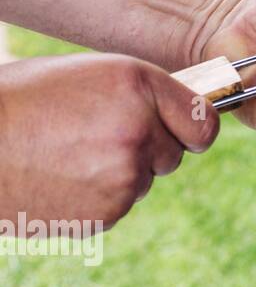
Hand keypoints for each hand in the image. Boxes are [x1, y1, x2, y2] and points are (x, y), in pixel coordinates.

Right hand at [0, 54, 218, 228]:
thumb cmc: (21, 102)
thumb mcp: (86, 75)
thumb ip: (138, 94)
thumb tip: (179, 115)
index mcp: (136, 84)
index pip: (203, 120)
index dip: (192, 129)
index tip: (185, 133)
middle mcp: (140, 128)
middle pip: (174, 153)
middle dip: (148, 150)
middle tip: (95, 138)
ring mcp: (125, 173)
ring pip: (143, 180)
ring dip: (118, 174)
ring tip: (65, 156)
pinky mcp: (107, 211)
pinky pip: (118, 204)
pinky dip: (96, 197)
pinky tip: (58, 179)